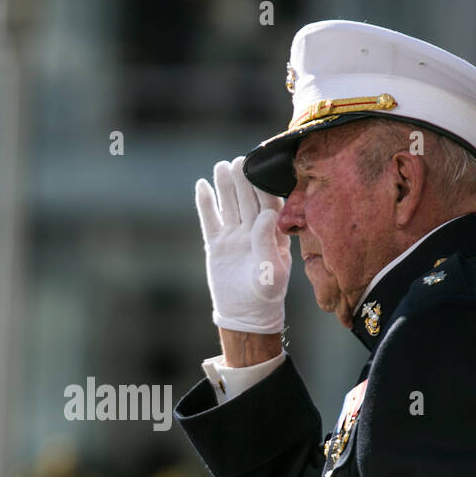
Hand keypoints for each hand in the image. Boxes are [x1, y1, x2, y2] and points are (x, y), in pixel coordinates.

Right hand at [195, 155, 290, 334]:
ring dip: (225, 186)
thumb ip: (268, 243)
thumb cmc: (265, 295)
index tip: (260, 169)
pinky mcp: (216, 244)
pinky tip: (202, 185)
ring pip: (229, 205)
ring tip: (221, 167)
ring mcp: (234, 236)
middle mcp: (254, 231)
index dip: (264, 187)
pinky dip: (206, 203)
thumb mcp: (271, 272)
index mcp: (273, 234)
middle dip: (244, 181)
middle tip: (239, 162)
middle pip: (248, 200)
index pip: (269, 204)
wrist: (245, 314)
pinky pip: (210, 220)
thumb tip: (265, 213)